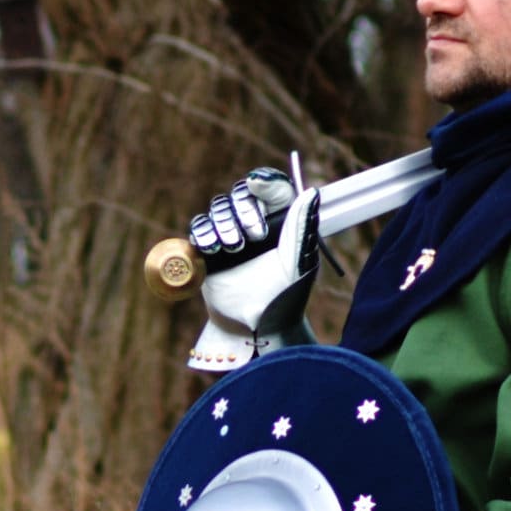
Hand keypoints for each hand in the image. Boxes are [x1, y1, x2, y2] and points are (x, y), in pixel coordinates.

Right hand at [187, 168, 321, 374]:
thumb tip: (312, 192)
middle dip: (244, 210)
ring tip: (233, 249)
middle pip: (241, 194)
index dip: (264, 182)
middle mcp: (256, 224)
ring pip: (218, 209)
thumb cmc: (287, 296)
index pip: (272, 188)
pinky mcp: (209, 251)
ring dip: (224, 224)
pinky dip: (203, 234)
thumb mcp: (299, 261)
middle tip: (254, 236)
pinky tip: (213, 250)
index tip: (257, 185)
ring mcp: (230, 236)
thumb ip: (302, 226)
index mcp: (282, 222)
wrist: (258, 327)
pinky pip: (198, 228)